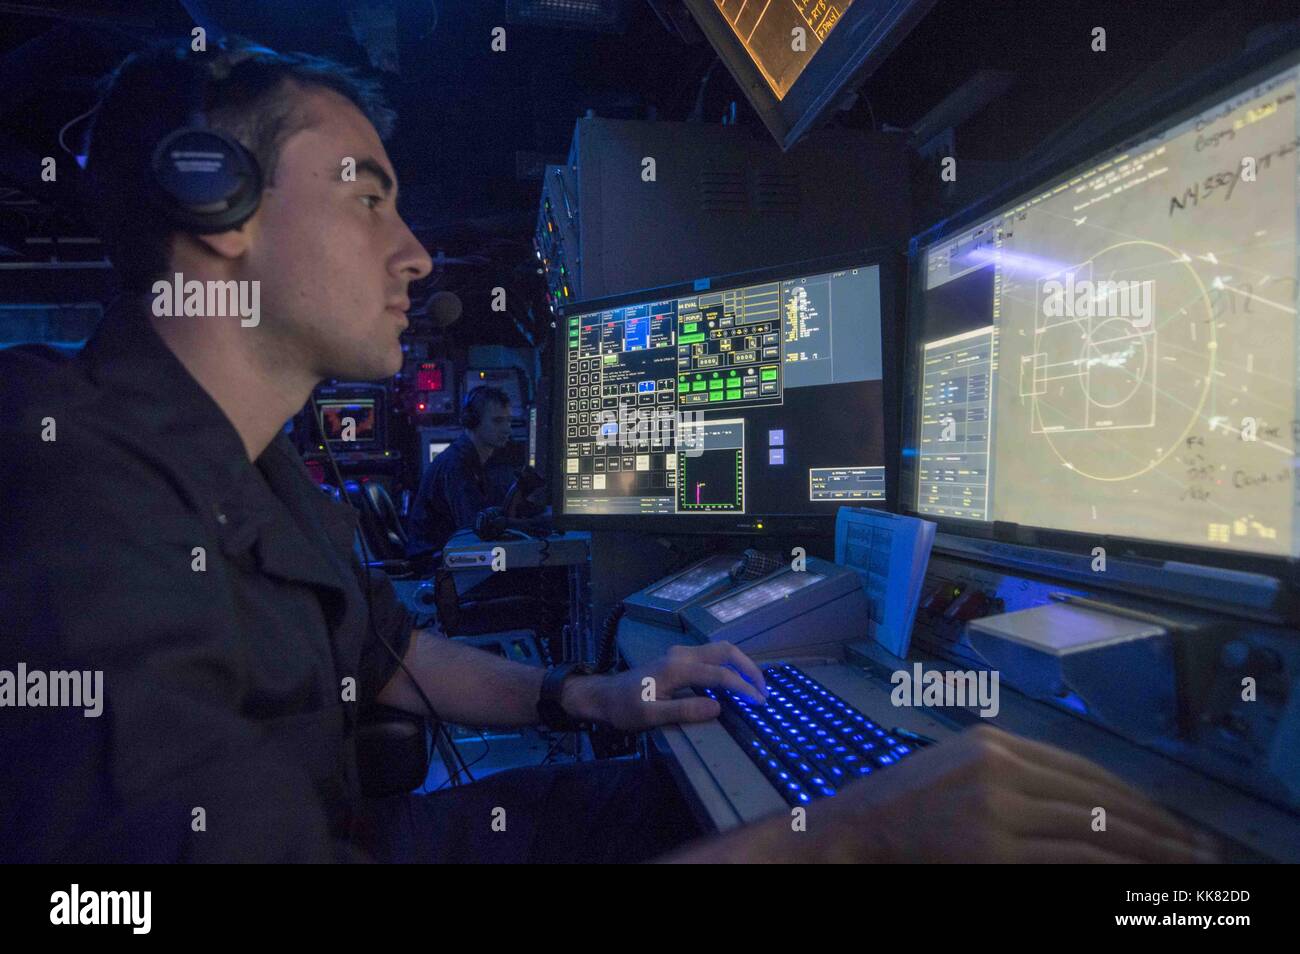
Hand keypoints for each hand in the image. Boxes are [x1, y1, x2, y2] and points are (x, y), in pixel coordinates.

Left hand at [565, 641, 766, 733]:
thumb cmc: (625, 708)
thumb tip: (718, 707)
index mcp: (678, 668)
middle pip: (725, 652)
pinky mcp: (678, 659)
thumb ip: (684, 710)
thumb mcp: (651, 715)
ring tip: (754, 686)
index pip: (720, 675)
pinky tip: (733, 683)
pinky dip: (729, 665)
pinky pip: (711, 656)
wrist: (604, 696)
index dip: (742, 688)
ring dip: (740, 664)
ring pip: (719, 650)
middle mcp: (682, 655)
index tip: (759, 704)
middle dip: (748, 668)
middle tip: (763, 690)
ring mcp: (680, 654)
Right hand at [668, 724, 1219, 862]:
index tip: (1168, 818)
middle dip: (1155, 826)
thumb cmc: (903, 808)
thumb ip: (1011, 778)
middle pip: (1098, 797)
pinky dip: (1109, 871)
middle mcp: (1001, 767)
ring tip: (1181, 868)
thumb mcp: (959, 771)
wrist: (854, 831)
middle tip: (1196, 849)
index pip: (1085, 769)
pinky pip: (1068, 860)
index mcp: (995, 744)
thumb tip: (1079, 804)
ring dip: (1145, 852)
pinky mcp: (993, 850)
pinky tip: (1135, 880)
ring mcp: (997, 808)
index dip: (1134, 795)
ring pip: (1093, 829)